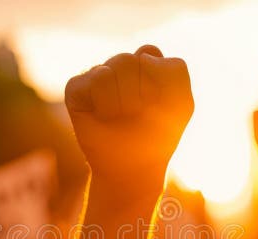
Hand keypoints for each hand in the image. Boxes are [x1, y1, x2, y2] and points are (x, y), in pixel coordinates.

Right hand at [65, 45, 193, 195]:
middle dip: (137, 94)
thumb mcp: (181, 102)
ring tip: (120, 118)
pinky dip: (104, 104)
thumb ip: (174, 70)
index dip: (155, 83)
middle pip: (127, 61)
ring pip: (110, 70)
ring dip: (121, 102)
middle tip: (137, 115)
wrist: (132, 168)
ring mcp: (95, 76)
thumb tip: (140, 57)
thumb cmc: (157, 135)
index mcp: (144, 64)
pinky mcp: (76, 88)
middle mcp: (118, 66)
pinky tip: (103, 117)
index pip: (148, 52)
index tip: (157, 105)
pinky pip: (92, 82)